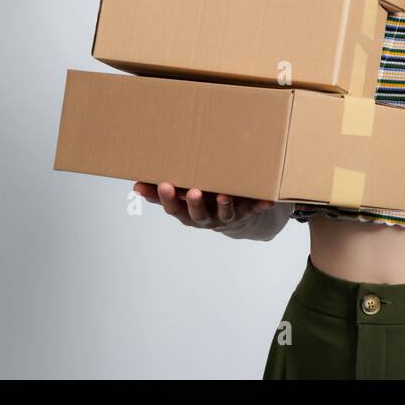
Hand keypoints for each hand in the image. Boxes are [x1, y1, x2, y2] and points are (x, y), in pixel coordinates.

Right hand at [133, 181, 278, 234]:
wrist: (238, 220)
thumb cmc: (203, 203)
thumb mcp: (181, 199)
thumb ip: (160, 193)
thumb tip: (136, 184)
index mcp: (189, 214)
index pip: (174, 209)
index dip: (168, 199)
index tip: (163, 184)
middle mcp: (207, 218)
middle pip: (199, 214)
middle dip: (195, 204)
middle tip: (192, 191)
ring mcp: (228, 216)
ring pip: (225, 214)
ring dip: (224, 205)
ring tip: (223, 195)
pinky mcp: (248, 212)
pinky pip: (256, 209)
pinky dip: (261, 205)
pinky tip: (268, 199)